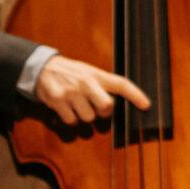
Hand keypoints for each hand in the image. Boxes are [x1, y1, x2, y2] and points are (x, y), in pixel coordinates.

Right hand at [34, 56, 150, 127]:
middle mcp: (86, 83)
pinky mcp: (57, 100)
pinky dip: (71, 120)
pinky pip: (71, 121)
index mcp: (97, 75)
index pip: (121, 83)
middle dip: (104, 113)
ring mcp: (71, 92)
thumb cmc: (71, 73)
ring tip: (78, 106)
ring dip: (85, 117)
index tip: (146, 105)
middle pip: (106, 107)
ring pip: (88, 118)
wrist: (42, 68)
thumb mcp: (89, 72)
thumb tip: (116, 103)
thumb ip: (103, 85)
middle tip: (98, 110)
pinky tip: (67, 109)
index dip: (136, 95)